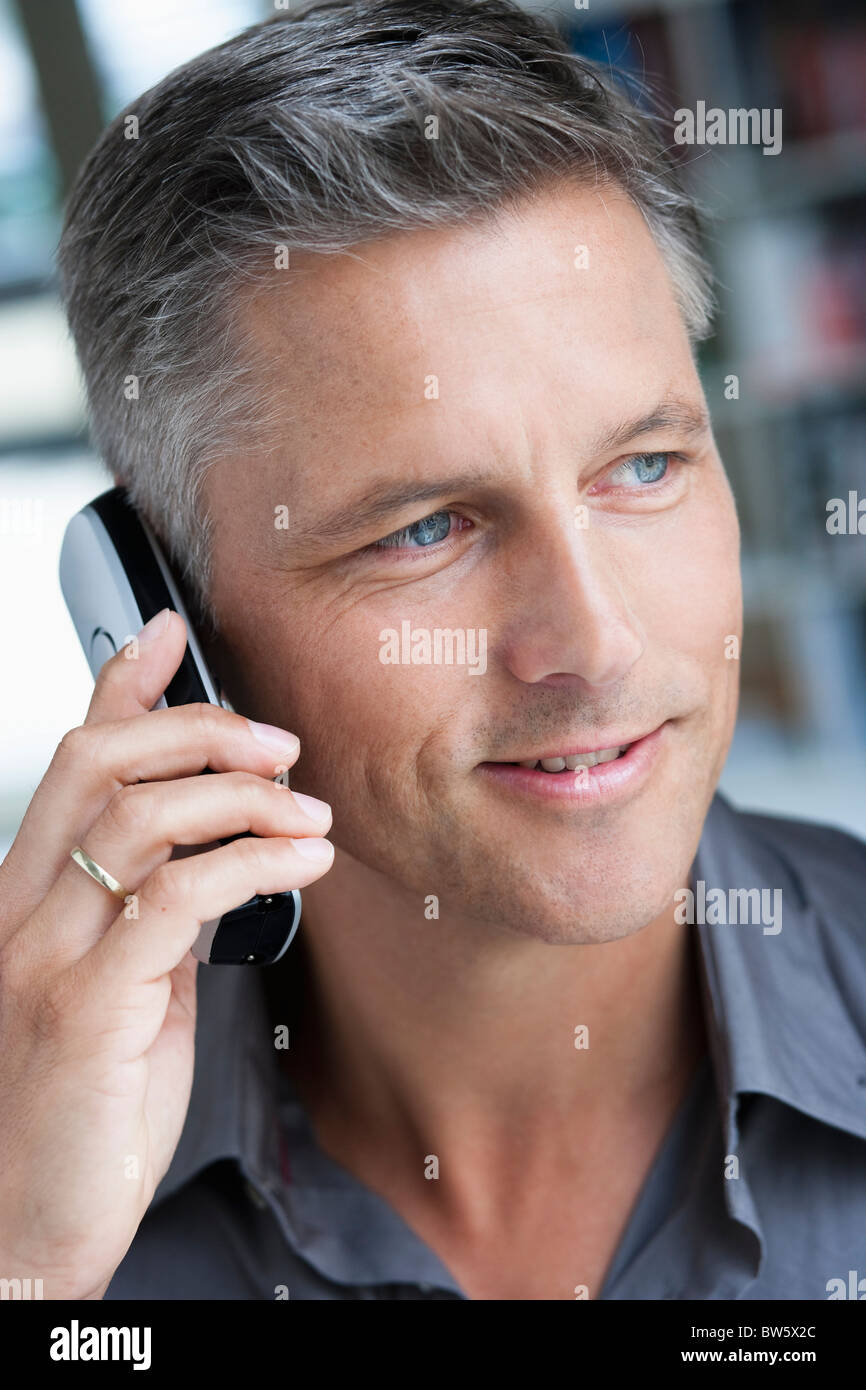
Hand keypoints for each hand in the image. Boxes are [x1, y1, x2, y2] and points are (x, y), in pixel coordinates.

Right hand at [0, 609, 332, 1297]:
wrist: (27, 1232)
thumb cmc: (79, 1116)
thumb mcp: (124, 994)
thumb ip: (156, 919)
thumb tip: (224, 857)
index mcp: (29, 900)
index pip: (71, 760)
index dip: (119, 682)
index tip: (173, 632)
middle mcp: (22, 913)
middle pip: (99, 762)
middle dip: (199, 729)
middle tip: (279, 746)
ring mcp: (45, 958)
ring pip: (139, 816)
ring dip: (243, 798)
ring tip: (308, 817)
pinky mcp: (84, 1013)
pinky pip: (175, 899)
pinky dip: (250, 864)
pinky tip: (298, 866)